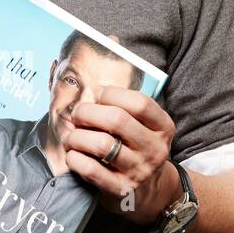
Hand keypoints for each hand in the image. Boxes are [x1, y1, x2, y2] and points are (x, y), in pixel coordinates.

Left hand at [61, 35, 177, 224]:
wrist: (151, 193)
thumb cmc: (136, 145)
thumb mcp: (142, 122)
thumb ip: (125, 90)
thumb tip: (111, 38)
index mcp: (163, 126)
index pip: (138, 102)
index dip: (112, 95)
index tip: (98, 95)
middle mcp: (155, 148)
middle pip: (116, 121)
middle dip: (87, 113)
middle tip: (76, 115)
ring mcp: (139, 171)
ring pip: (101, 145)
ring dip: (76, 136)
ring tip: (70, 135)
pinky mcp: (121, 191)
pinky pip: (91, 171)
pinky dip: (76, 159)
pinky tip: (73, 155)